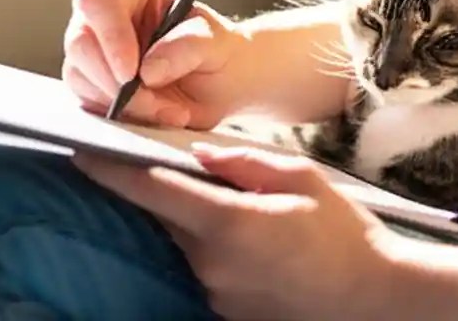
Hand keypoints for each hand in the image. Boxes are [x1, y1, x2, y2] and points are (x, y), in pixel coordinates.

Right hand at [63, 0, 247, 128]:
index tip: (131, 71)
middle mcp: (103, 16)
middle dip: (114, 80)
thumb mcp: (216, 41)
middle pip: (80, 41)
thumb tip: (149, 69)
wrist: (223, 84)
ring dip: (124, 103)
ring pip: (80, 76)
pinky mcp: (92, 85)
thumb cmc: (217, 50)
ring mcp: (93, 51)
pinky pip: (89, 103)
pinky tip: (157, 114)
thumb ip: (187, 46)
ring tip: (168, 108)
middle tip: (151, 100)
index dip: (111, 34)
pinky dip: (123, 116)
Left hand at [74, 145, 405, 320]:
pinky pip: (209, 270)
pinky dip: (221, 251)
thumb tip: (200, 155)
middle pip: (170, 219)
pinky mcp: (227, 312)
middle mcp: (211, 264)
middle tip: (200, 174)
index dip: (112, 171)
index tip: (83, 152)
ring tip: (253, 214)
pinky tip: (259, 246)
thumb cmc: (344, 236)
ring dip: (204, 225)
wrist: (374, 300)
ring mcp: (217, 293)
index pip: (153, 192)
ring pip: (191, 245)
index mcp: (227, 224)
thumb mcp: (303, 180)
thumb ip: (245, 163)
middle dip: (174, 194)